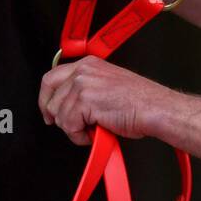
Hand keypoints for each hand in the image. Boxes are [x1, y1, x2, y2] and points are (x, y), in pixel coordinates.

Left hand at [38, 56, 166, 146]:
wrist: (155, 108)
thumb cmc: (139, 101)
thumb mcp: (107, 84)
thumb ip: (86, 87)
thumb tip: (67, 105)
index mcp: (88, 64)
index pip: (51, 78)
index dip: (46, 99)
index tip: (49, 112)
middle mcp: (83, 70)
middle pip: (51, 98)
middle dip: (58, 117)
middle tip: (72, 127)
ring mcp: (82, 84)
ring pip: (59, 115)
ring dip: (73, 129)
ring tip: (92, 130)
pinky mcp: (84, 100)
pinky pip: (68, 126)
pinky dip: (79, 136)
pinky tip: (94, 133)